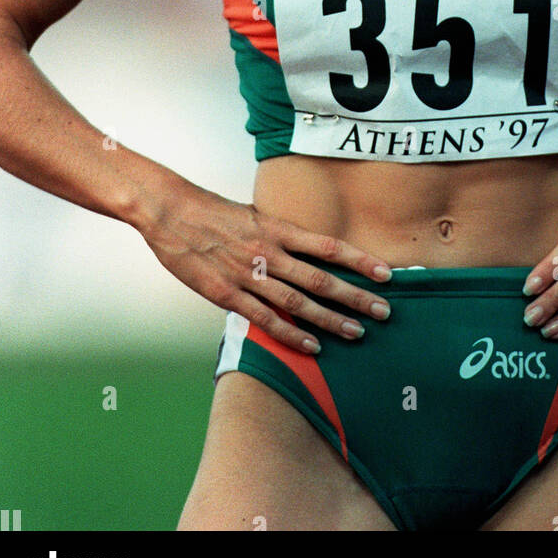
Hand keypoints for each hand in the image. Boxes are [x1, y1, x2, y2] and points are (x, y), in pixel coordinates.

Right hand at [137, 179, 392, 354]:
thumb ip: (279, 233)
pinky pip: (266, 320)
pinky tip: (314, 346)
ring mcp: (249, 275)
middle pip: (321, 279)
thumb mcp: (253, 214)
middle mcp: (269, 252)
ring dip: (331, 320)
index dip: (360, 261)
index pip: (329, 247)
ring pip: (299, 303)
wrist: (170, 211)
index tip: (387, 273)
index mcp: (277, 229)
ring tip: (357, 332)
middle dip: (356, 296)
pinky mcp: (227, 295)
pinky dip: (292, 334)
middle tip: (385, 311)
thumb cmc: (212, 211)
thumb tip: (304, 247)